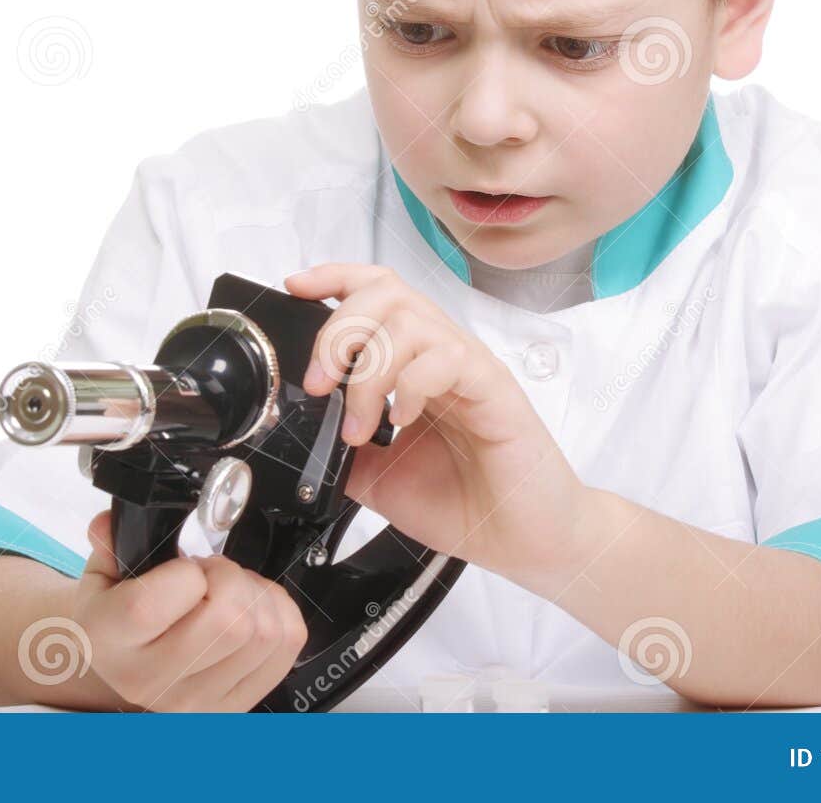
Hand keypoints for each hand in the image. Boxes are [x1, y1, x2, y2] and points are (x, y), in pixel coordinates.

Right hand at [70, 510, 307, 711]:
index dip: (186, 572)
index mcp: (109, 641)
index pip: (153, 606)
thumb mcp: (102, 576)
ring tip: (229, 594)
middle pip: (230, 621)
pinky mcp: (234, 707)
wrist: (127, 666)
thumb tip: (109, 526)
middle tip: (212, 576)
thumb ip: (111, 542)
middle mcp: (151, 680)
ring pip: (266, 632)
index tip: (184, 568)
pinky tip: (251, 610)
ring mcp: (197, 702)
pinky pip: (288, 643)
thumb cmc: (120, 617)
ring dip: (257, 596)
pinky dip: (279, 613)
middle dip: (231, 578)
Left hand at [283, 263, 593, 586]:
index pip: (377, 295)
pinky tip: (403, 420)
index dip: (334, 278)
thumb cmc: (467, 505)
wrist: (523, 541)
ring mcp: (470, 369)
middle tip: (321, 383)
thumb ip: (340, 451)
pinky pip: (448, 357)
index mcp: (415, 367)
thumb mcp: (378, 480)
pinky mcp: (494, 389)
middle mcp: (442, 357)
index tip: (298, 290)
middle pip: (387, 293)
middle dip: (339, 330)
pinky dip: (411, 383)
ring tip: (362, 426)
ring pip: (411, 320)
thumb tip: (300, 433)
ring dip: (368, 370)